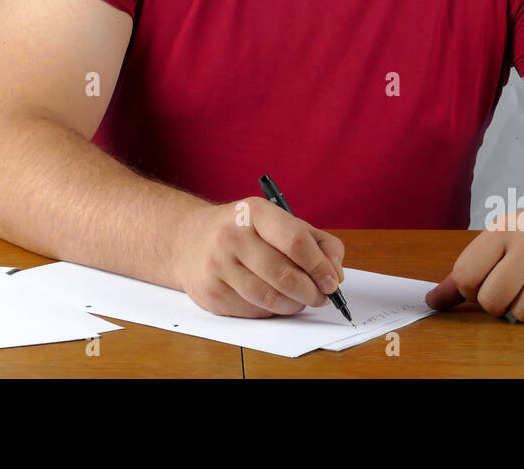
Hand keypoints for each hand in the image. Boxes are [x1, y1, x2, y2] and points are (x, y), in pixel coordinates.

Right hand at [170, 196, 345, 317]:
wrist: (188, 240)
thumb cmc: (244, 231)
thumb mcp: (279, 222)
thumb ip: (316, 242)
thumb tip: (335, 274)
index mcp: (254, 212)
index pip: (296, 241)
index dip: (320, 266)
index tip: (332, 281)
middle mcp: (232, 236)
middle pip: (285, 276)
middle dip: (311, 292)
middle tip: (321, 297)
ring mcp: (217, 266)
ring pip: (270, 299)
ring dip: (294, 305)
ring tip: (300, 300)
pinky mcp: (210, 294)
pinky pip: (253, 311)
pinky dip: (271, 311)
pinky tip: (272, 301)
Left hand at [425, 202, 523, 324]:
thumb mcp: (502, 241)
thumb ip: (467, 272)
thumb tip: (432, 301)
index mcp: (503, 230)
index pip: (465, 277)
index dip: (471, 291)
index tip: (487, 284)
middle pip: (492, 301)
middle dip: (500, 305)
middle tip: (516, 290)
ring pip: (523, 314)